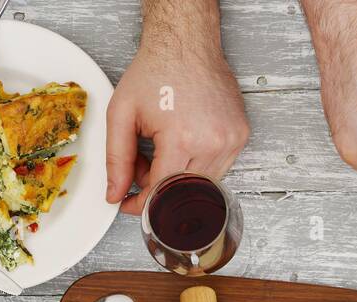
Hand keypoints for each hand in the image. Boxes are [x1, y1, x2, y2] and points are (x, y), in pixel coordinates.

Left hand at [105, 34, 248, 214]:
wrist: (186, 43)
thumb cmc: (157, 71)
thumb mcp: (122, 113)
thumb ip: (116, 158)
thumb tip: (116, 194)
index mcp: (182, 138)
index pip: (161, 192)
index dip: (141, 202)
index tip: (129, 202)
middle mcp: (212, 142)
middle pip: (181, 191)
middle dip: (156, 186)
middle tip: (142, 164)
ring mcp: (231, 140)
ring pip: (201, 184)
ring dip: (177, 177)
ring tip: (162, 148)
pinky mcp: (240, 136)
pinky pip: (218, 168)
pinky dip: (197, 165)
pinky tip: (184, 142)